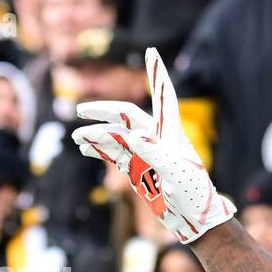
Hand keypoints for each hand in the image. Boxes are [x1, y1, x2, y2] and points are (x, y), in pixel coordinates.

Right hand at [72, 49, 236, 244]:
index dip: (157, 73)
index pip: (163, 96)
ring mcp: (144, 155)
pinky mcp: (137, 171)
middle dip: (104, 110)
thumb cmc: (193, 194)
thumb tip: (132, 137)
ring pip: (116, 137)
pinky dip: (98, 150)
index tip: (151, 50)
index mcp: (170, 133)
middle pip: (127, 116)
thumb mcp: (176, 173)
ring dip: (96, 134)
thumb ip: (155, 154)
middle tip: (81, 110)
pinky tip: (84, 149)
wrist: (195, 221)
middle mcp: (156, 140)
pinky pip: (113, 155)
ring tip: (76, 137)